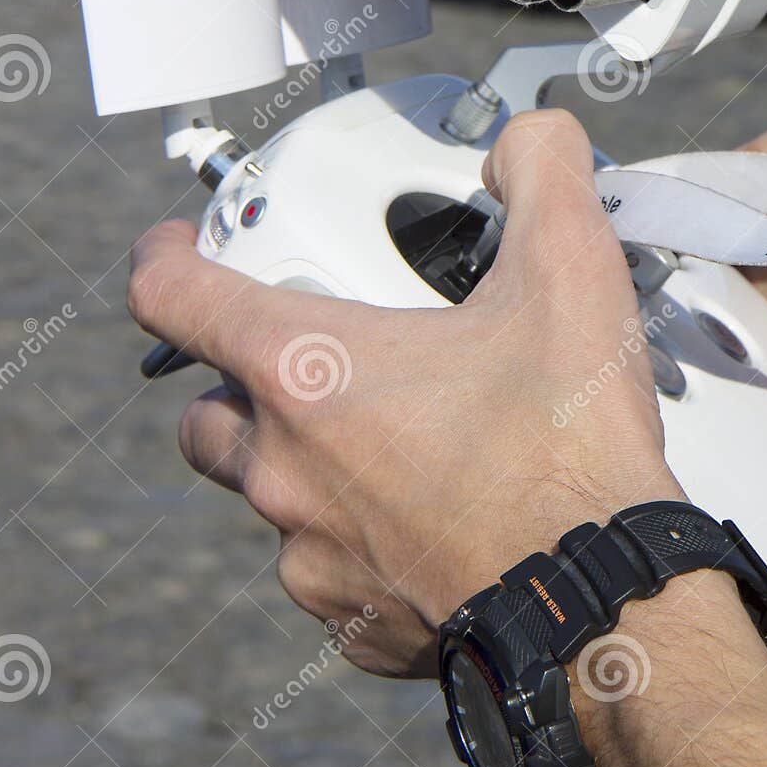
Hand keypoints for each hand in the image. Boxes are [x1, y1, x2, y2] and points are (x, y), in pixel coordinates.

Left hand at [128, 110, 683, 676]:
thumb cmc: (568, 455)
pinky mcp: (347, 621)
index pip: (169, 294)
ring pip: (267, 496)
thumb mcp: (571, 277)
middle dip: (244, 383)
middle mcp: (282, 467)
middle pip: (205, 411)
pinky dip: (360, 541)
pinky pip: (326, 570)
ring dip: (307, 465)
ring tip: (400, 447)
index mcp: (306, 370)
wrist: (602, 606)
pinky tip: (435, 523)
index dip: (164, 256)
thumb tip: (530, 146)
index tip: (178, 247)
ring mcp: (307, 552)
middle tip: (324, 365)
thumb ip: (542, 177)